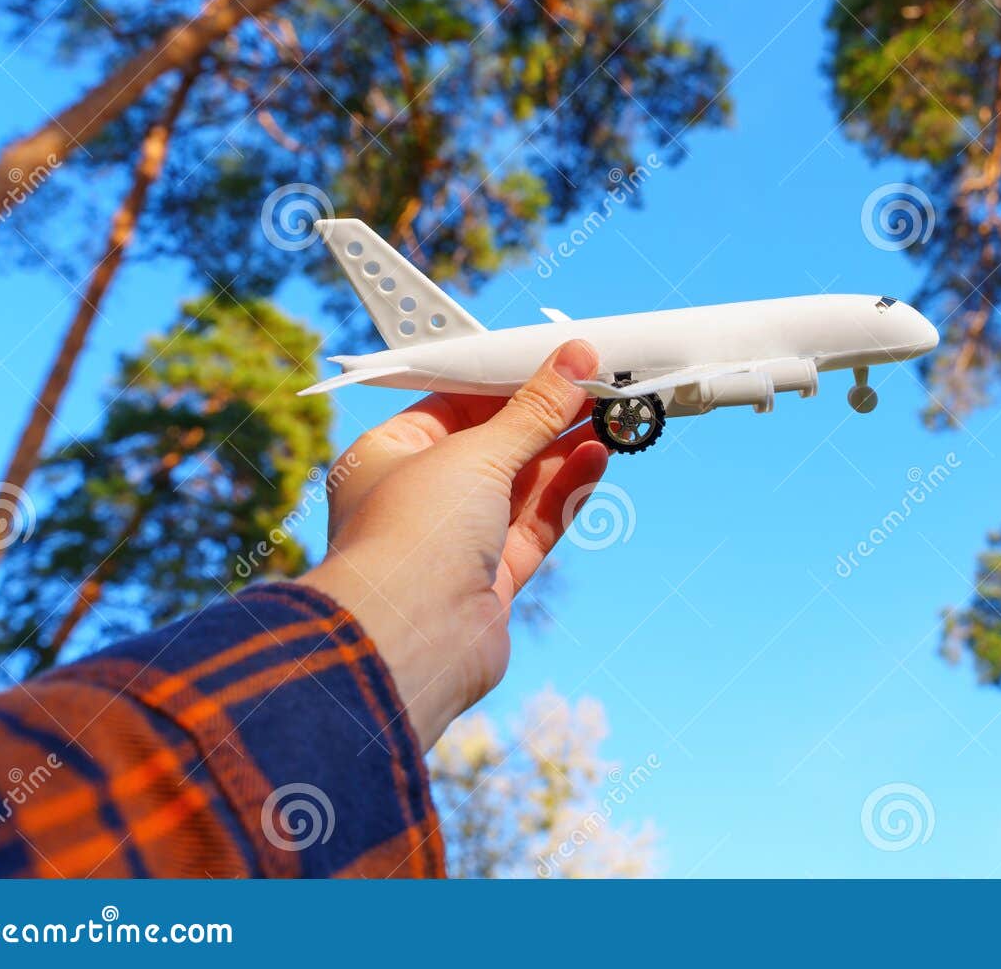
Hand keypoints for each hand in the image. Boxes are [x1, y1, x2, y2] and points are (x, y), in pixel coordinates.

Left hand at [300, 341, 608, 749]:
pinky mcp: (492, 578)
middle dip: (547, 415)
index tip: (556, 360)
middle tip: (600, 383)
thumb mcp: (477, 452)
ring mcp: (456, 541)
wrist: (409, 640)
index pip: (453, 404)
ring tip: (613, 413)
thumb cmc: (412, 535)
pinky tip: (597, 456)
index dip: (507, 381)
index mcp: (387, 456)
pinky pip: (536, 523)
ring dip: (565, 449)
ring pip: (521, 484)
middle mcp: (418, 497)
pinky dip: (567, 489)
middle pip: (494, 443)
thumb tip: (574, 360)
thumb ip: (533, 410)